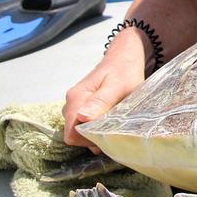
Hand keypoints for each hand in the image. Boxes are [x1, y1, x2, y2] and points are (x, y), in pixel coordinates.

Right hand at [63, 29, 147, 152]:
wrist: (125, 56)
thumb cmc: (124, 71)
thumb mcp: (118, 87)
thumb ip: (100, 102)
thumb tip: (82, 118)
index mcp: (76, 98)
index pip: (71, 134)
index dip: (87, 140)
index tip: (106, 135)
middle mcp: (72, 102)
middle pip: (74, 134)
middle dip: (92, 138)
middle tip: (114, 128)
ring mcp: (76, 104)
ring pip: (79, 130)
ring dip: (95, 132)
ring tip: (114, 122)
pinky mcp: (82, 105)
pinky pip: (84, 123)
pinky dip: (97, 126)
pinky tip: (110, 118)